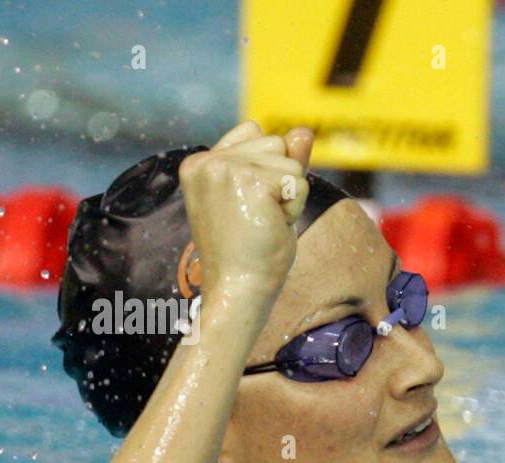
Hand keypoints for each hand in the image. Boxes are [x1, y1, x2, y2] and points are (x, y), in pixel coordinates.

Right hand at [178, 121, 313, 302]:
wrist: (238, 288)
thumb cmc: (250, 252)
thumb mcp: (266, 199)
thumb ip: (282, 163)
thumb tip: (305, 131)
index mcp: (199, 162)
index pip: (255, 132)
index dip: (267, 171)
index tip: (246, 208)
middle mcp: (206, 160)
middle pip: (276, 144)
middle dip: (281, 182)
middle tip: (257, 219)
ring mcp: (225, 168)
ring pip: (290, 162)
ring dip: (289, 197)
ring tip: (262, 223)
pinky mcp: (249, 181)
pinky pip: (299, 182)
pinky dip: (294, 208)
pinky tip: (271, 226)